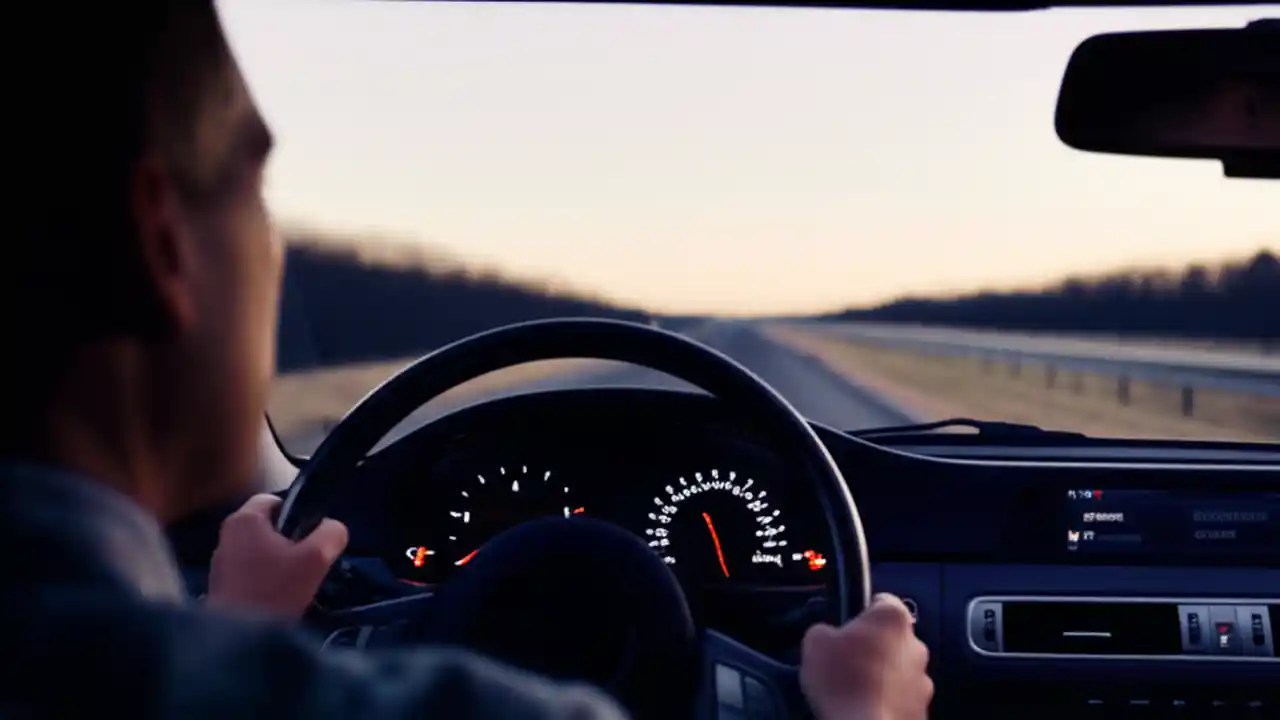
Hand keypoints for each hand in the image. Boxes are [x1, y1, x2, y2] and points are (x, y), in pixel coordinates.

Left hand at [207, 494, 348, 618]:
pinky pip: (247, 571)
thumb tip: (332, 527)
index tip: (312, 537)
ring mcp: (219, 562)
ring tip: (293, 583)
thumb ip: (331, 533)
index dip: (298, 513)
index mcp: (245, 518)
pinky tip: (276, 598)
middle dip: (288, 540)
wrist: (238, 640)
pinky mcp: (218, 586)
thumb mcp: (316, 558)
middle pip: (267, 526)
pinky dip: (262, 579)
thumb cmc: (275, 590)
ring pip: (257, 550)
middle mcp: (227, 534)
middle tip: (307, 562)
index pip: (275, 499)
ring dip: (275, 561)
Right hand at [800, 593, 932, 719]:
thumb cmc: (843, 680)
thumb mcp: (814, 641)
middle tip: (845, 662)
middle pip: (891, 638)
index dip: (859, 614)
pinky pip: (901, 698)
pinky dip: (887, 702)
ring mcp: (924, 679)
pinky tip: (866, 709)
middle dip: (872, 647)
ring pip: (898, 670)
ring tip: (854, 692)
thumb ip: (824, 629)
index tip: (845, 630)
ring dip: (881, 677)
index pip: (881, 601)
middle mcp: (917, 644)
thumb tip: (829, 636)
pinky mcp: (923, 710)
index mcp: (893, 617)